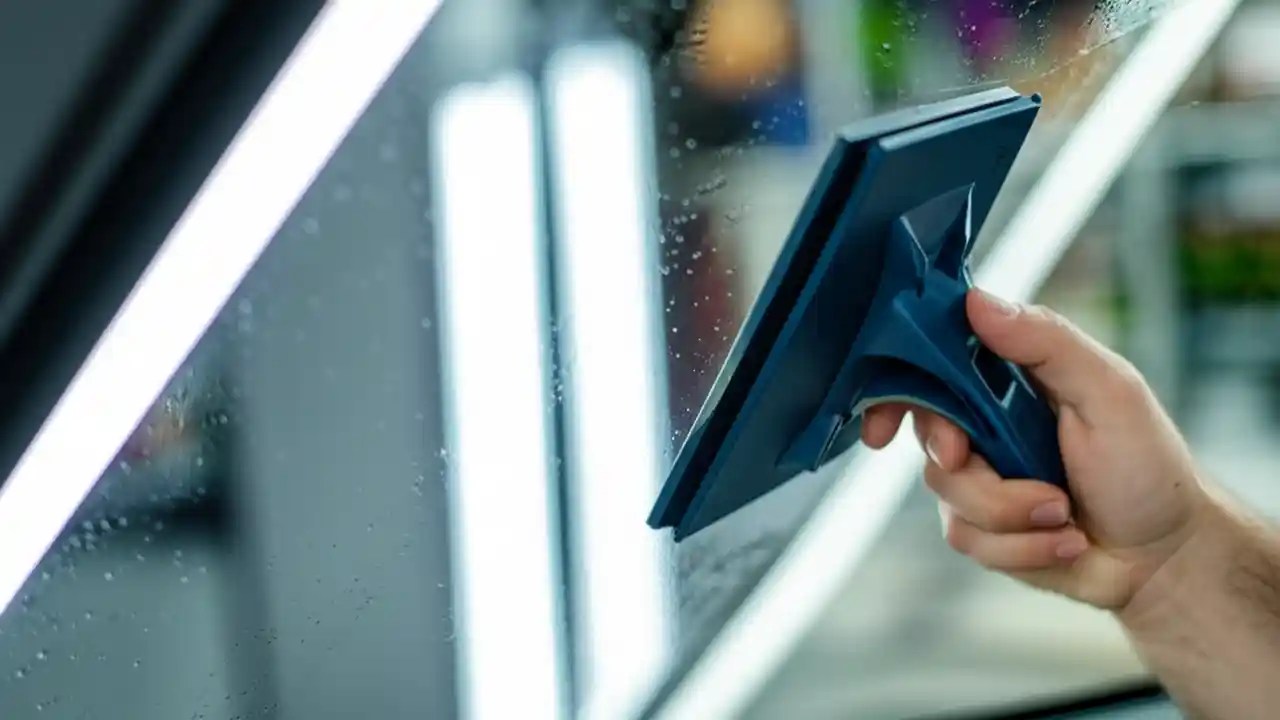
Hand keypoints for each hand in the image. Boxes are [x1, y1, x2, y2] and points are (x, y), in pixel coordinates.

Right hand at [861, 289, 1211, 610]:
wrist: (1165, 557)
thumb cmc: (1147, 467)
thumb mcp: (1109, 390)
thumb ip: (1046, 342)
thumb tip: (977, 302)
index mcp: (1007, 381)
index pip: (932, 368)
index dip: (895, 391)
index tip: (883, 425)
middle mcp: (985, 427)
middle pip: (929, 439)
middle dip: (967, 467)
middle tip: (995, 469)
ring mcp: (981, 481)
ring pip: (948, 497)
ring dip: (1013, 513)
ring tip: (1063, 512)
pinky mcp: (985, 530)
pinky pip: (968, 540)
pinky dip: (1022, 547)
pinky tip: (1062, 540)